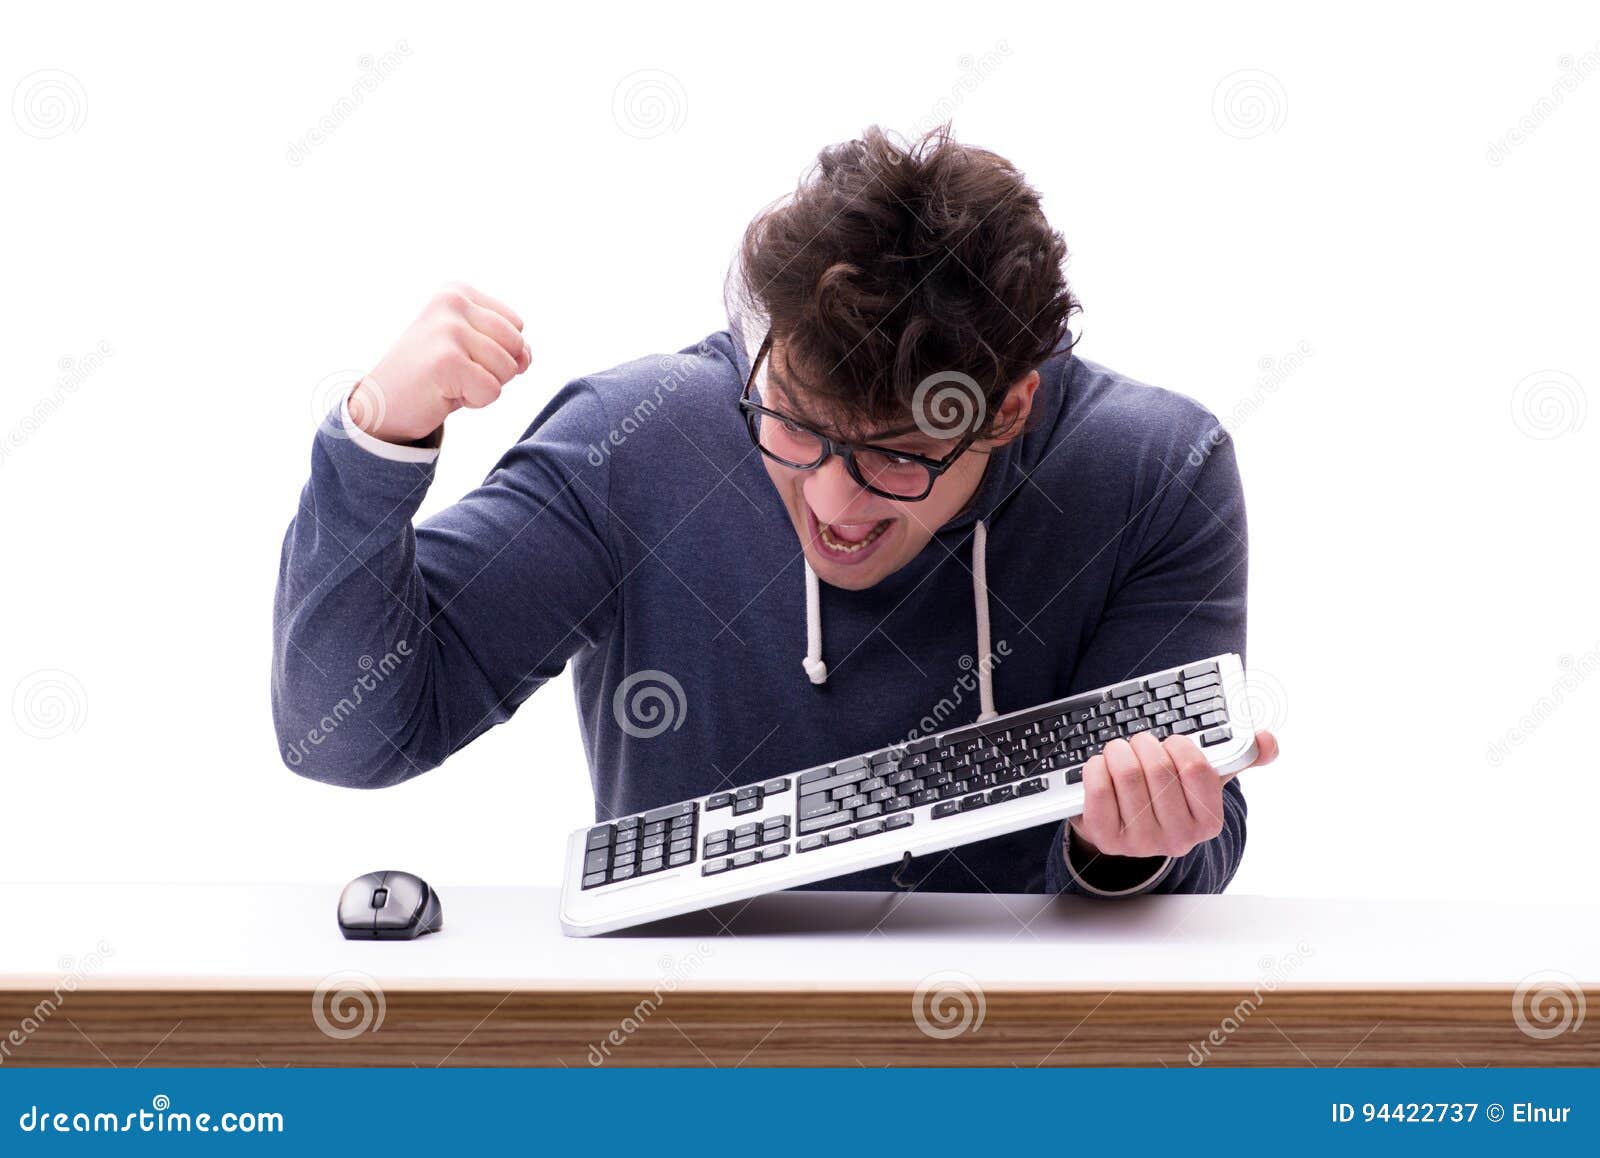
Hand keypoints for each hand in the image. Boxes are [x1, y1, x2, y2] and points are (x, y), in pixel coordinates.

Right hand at [349, 283, 531, 442]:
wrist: (382, 404)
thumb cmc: (434, 377)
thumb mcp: (475, 352)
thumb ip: (509, 347)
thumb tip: (526, 358)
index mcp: (459, 292)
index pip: (516, 326)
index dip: (498, 352)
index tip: (460, 356)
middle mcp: (453, 302)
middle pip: (516, 345)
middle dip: (496, 370)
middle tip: (457, 373)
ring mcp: (448, 329)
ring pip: (507, 369)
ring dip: (483, 386)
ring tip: (449, 382)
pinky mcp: (446, 360)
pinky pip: (492, 390)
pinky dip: (474, 401)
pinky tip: (444, 393)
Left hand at [1068, 730, 1278, 860]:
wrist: (1126, 829)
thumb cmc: (1167, 798)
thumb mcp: (1205, 782)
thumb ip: (1238, 758)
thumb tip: (1266, 741)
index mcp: (1208, 822)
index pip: (1196, 769)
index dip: (1180, 745)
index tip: (1172, 742)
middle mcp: (1176, 838)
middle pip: (1158, 768)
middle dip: (1146, 743)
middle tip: (1141, 742)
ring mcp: (1139, 842)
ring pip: (1126, 773)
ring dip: (1119, 751)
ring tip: (1120, 751)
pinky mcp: (1105, 838)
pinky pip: (1098, 788)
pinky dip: (1096, 767)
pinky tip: (1102, 766)